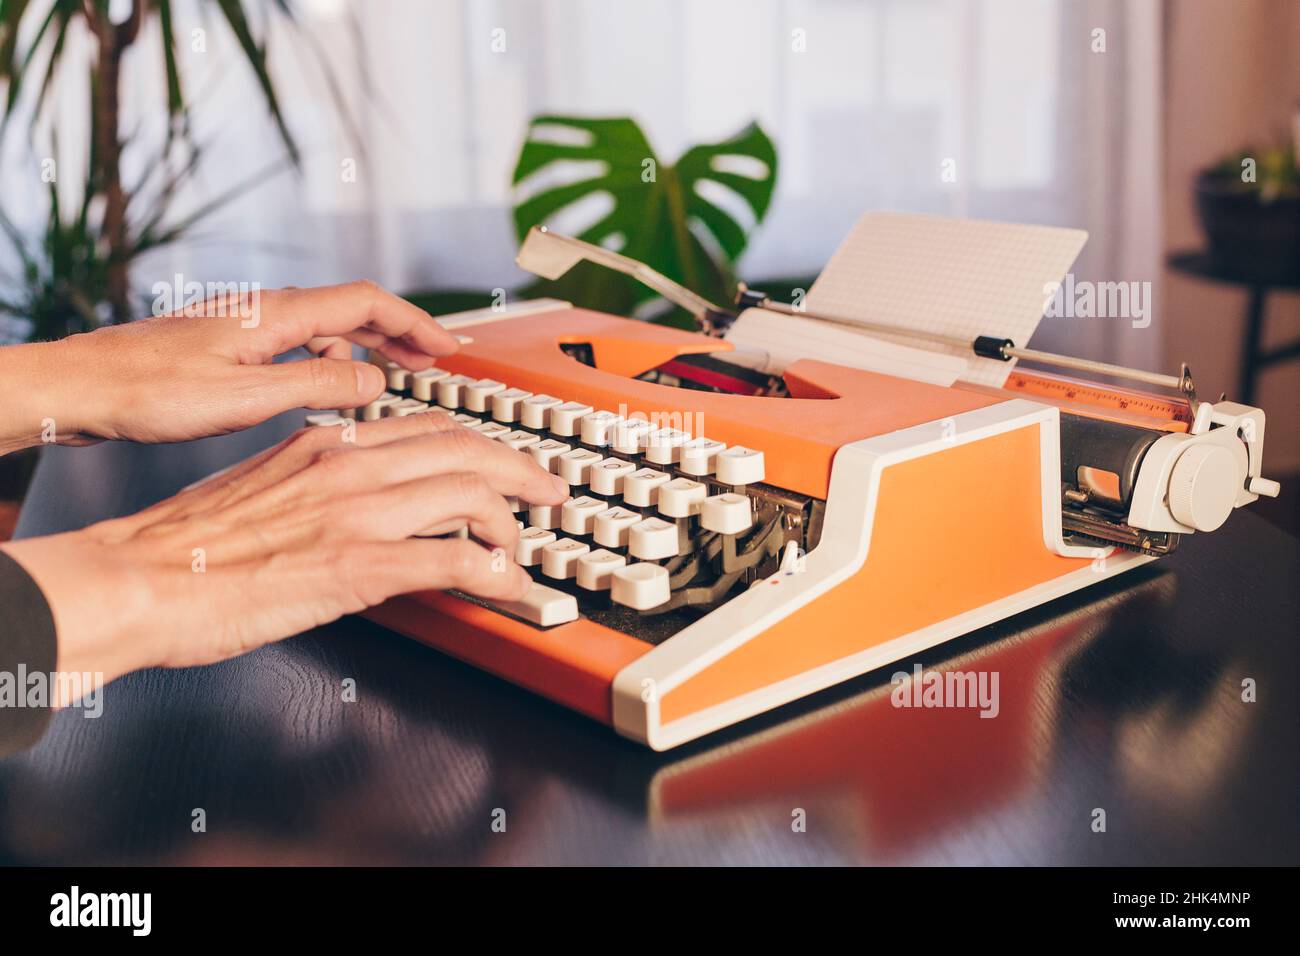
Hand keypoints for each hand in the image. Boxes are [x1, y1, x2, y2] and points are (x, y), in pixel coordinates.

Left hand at [0, 280, 455, 452]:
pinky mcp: (227, 343)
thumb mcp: (245, 397)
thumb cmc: (148, 392)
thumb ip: (316, 384)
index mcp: (275, 315)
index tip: (447, 345)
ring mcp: (244, 324)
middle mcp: (263, 310)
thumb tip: (374, 380)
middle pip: (350, 309)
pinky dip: (330, 356)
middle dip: (398, 332)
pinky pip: (298, 341)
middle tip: (434, 359)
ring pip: (324, 325)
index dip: (413, 322)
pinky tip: (326, 383)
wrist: (81, 386)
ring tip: (393, 374)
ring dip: (366, 346)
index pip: (366, 302)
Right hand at [0, 412, 569, 691]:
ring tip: (524, 544)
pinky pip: (453, 559)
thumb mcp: (266, 488)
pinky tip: (505, 583)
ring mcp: (357, 512)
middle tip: (548, 491)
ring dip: (512, 521)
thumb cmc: (188, 545)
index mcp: (327, 443)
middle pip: (467, 447)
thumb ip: (322, 484)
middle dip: (521, 468)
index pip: (429, 427)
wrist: (139, 578)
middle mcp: (349, 465)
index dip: (481, 444)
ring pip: (471, 492)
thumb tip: (366, 503)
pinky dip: (493, 570)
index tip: (504, 464)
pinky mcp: (358, 566)